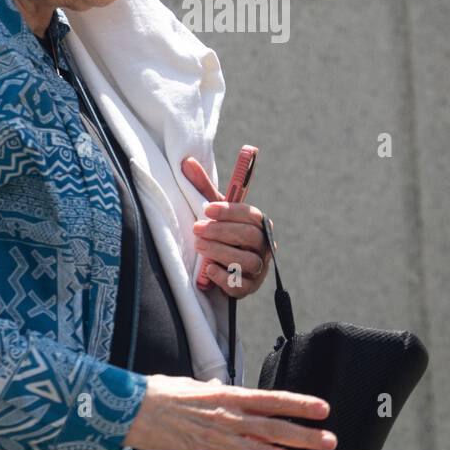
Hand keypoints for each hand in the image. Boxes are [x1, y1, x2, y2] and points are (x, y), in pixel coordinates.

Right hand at [123, 374, 335, 449]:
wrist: (136, 410)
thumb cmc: (164, 394)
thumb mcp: (197, 385)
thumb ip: (218, 391)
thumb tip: (227, 389)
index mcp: (229, 396)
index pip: (273, 399)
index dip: (300, 404)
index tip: (322, 408)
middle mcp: (229, 419)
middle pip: (275, 429)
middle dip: (305, 436)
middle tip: (329, 440)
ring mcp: (219, 441)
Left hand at [180, 156, 275, 297]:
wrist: (224, 267)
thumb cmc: (220, 232)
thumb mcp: (214, 212)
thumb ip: (203, 188)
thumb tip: (186, 161)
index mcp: (258, 223)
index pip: (250, 214)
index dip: (230, 211)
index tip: (207, 208)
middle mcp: (263, 244)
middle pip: (249, 236)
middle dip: (221, 231)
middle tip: (197, 229)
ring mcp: (259, 267)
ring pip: (247, 260)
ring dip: (221, 252)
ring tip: (200, 247)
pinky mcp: (250, 287)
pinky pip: (241, 284)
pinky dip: (225, 277)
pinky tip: (209, 270)